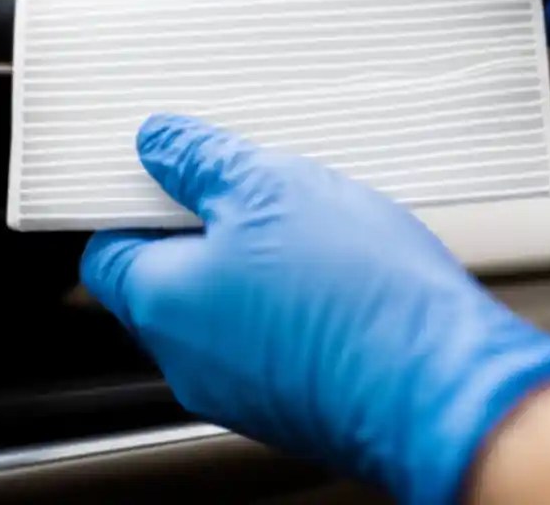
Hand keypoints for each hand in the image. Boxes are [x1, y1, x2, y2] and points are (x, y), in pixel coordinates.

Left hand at [81, 114, 549, 502]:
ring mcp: (242, 390)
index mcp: (161, 303)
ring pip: (226, 313)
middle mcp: (189, 359)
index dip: (133, 207)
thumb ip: (200, 161)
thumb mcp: (269, 187)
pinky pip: (274, 343)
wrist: (443, 388)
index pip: (106, 253)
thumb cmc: (356, 296)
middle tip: (254, 191)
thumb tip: (160, 144)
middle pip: (168, 283)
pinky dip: (293, 308)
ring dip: (255, 268)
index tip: (166, 174)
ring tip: (310, 231)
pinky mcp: (293, 405)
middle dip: (205, 232)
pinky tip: (340, 278)